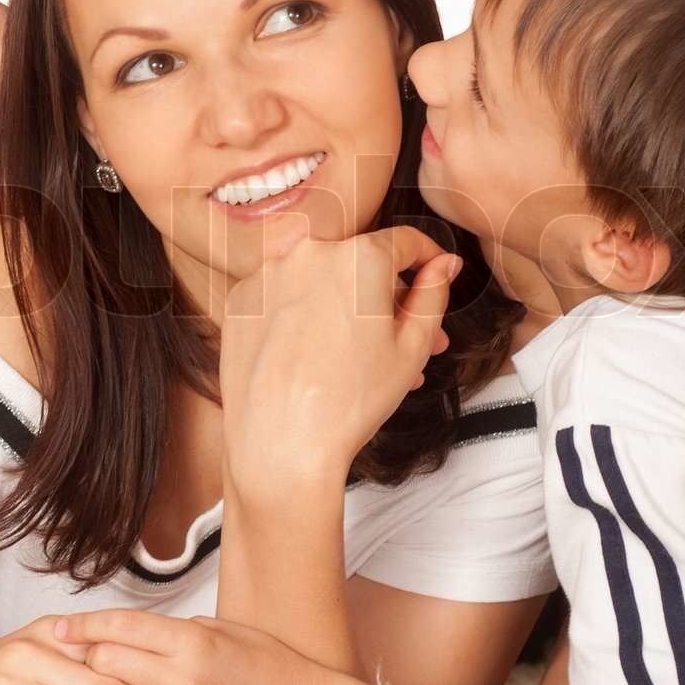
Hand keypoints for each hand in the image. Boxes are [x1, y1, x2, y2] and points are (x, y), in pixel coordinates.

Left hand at [54, 609, 353, 684]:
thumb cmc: (268, 664)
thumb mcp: (223, 630)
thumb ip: (176, 632)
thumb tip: (131, 634)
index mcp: (192, 641)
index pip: (122, 627)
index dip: (84, 625)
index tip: (58, 626)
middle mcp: (183, 679)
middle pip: (108, 663)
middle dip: (86, 658)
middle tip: (68, 658)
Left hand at [220, 223, 461, 488]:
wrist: (280, 443)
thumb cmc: (349, 400)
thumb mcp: (412, 347)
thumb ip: (433, 294)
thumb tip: (443, 264)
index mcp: (359, 257)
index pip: (406, 242)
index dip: (430, 258)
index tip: (437, 274)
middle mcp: (309, 252)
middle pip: (361, 265)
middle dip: (390, 298)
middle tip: (410, 339)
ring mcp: (269, 274)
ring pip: (322, 282)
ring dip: (348, 309)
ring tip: (368, 358)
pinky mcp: (241, 300)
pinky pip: (285, 297)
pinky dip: (305, 316)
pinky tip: (319, 356)